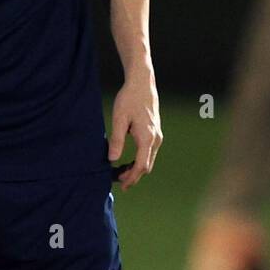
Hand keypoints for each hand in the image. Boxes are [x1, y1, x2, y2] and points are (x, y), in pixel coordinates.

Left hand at [107, 68, 162, 186]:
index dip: (131, 178)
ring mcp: (157, 136)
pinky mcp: (155, 133)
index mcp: (147, 138)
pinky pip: (149, 152)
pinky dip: (140, 160)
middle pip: (147, 166)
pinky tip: (128, 161)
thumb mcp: (119, 119)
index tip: (122, 185)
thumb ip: (116, 140)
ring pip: (148, 160)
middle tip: (119, 181)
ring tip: (121, 173)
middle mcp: (155, 139)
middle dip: (134, 176)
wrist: (142, 84)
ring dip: (136, 169)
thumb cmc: (129, 99)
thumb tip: (112, 159)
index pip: (141, 165)